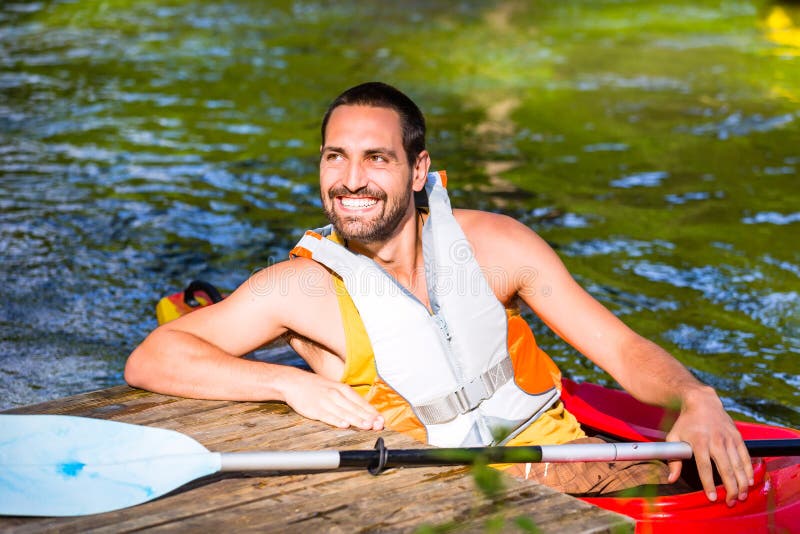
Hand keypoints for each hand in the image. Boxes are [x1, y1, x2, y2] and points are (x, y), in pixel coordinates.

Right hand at [281, 370, 383, 430]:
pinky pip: (328, 416)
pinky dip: (336, 421)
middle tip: (378, 426)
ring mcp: (326, 402)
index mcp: (343, 389)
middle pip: (355, 408)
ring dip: (356, 420)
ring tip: (367, 426)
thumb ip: (348, 399)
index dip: (372, 412)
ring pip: (344, 413)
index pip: (361, 402)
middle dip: (368, 418)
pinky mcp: (315, 409)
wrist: (294, 382)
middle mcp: (336, 395)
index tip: (381, 420)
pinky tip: (344, 425)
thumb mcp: (335, 388)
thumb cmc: (317, 387)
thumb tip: (364, 410)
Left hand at [665, 386, 752, 505]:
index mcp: (699, 442)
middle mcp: (716, 440)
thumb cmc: (685, 422)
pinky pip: (745, 456)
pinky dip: (749, 470)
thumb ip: (673, 459)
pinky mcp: (737, 436)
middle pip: (726, 469)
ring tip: (742, 497)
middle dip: (730, 488)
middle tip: (731, 503)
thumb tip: (671, 479)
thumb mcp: (673, 437)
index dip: (709, 484)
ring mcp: (728, 438)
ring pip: (738, 465)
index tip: (712, 498)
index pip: (705, 467)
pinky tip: (749, 482)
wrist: (702, 402)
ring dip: (742, 483)